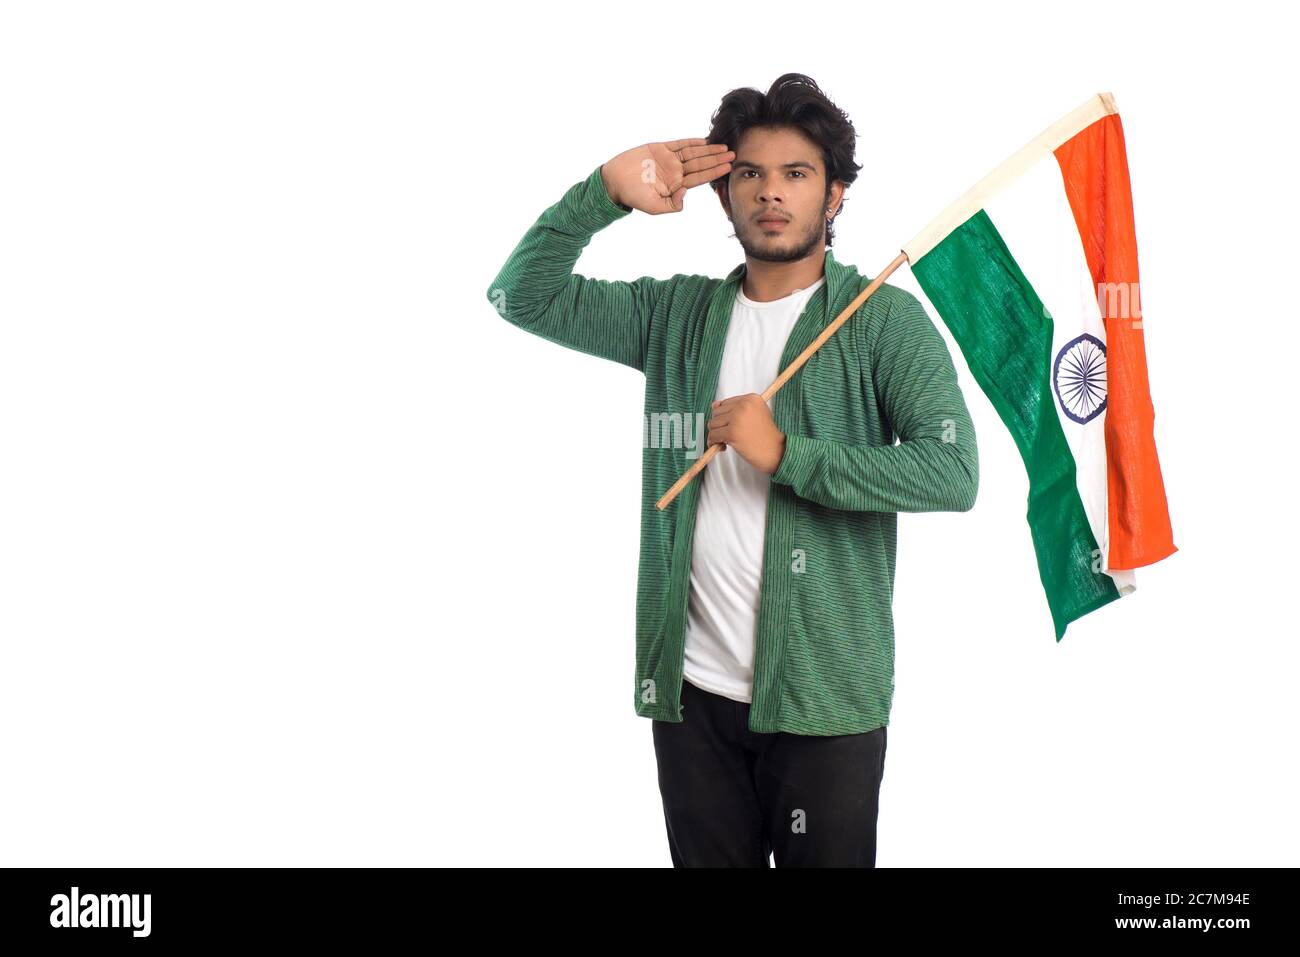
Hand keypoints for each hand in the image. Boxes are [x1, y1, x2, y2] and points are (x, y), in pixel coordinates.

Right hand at [600, 139, 733, 214]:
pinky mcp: (660, 148)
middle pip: (701, 164)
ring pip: (693, 153)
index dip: (714, 172)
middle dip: (717, 159)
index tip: (729, 167)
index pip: (700, 178)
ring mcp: (669, 159)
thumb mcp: (654, 207)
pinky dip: (692, 142)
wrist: (614, 181)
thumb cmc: (633, 197)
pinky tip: (705, 140)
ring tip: (724, 147)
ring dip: (709, 150)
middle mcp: (675, 172)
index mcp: (676, 186)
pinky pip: (679, 144)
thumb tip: (686, 193)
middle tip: (734, 154)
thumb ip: (673, 204)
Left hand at [706, 394, 786, 475]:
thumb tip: (714, 405)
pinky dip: (714, 442)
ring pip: (712, 424)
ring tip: (727, 441)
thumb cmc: (765, 436)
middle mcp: (744, 405)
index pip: (725, 403)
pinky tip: (723, 446)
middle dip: (719, 425)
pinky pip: (713, 435)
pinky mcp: (732, 432)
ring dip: (716, 434)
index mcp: (751, 398)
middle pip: (717, 413)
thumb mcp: (755, 415)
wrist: (776, 452)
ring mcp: (737, 418)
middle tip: (729, 435)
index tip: (732, 426)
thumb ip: (736, 408)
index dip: (726, 417)